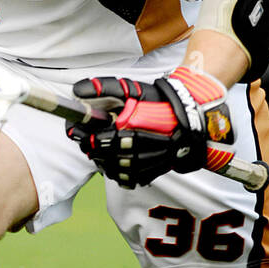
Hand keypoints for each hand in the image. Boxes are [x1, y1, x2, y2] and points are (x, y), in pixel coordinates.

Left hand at [66, 65, 232, 187]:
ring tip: (99, 155)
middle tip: (86, 143)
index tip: (76, 132)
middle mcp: (142, 150)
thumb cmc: (158, 100)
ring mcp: (150, 163)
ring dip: (104, 164)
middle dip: (93, 151)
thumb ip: (103, 88)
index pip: (99, 141)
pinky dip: (120, 175)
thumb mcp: (132, 89)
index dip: (85, 138)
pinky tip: (115, 166)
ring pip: (118, 171)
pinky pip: (132, 179)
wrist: (191, 114)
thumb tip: (77, 90)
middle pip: (106, 158)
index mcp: (132, 129)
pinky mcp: (157, 170)